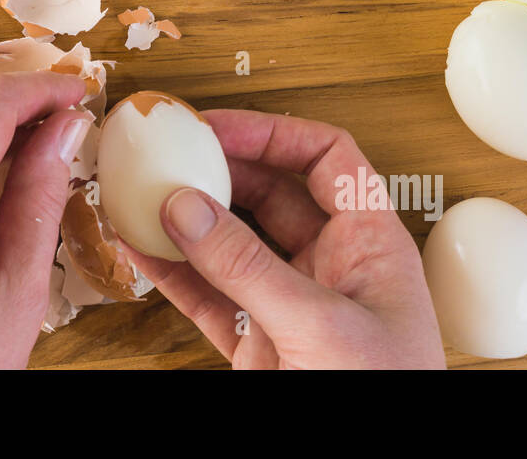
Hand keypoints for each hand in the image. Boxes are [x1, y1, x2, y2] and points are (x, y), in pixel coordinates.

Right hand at [128, 110, 445, 368]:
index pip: (326, 158)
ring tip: (139, 194)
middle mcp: (330, 268)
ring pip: (230, 244)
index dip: (272, 132)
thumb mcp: (321, 326)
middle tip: (167, 154)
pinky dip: (173, 273)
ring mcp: (290, 306)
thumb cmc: (387, 399)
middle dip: (218, 170)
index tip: (215, 127)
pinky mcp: (259, 346)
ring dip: (186, 220)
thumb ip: (249, 265)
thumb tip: (189, 207)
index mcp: (370, 245)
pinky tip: (139, 251)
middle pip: (269, 193)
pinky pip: (208, 296)